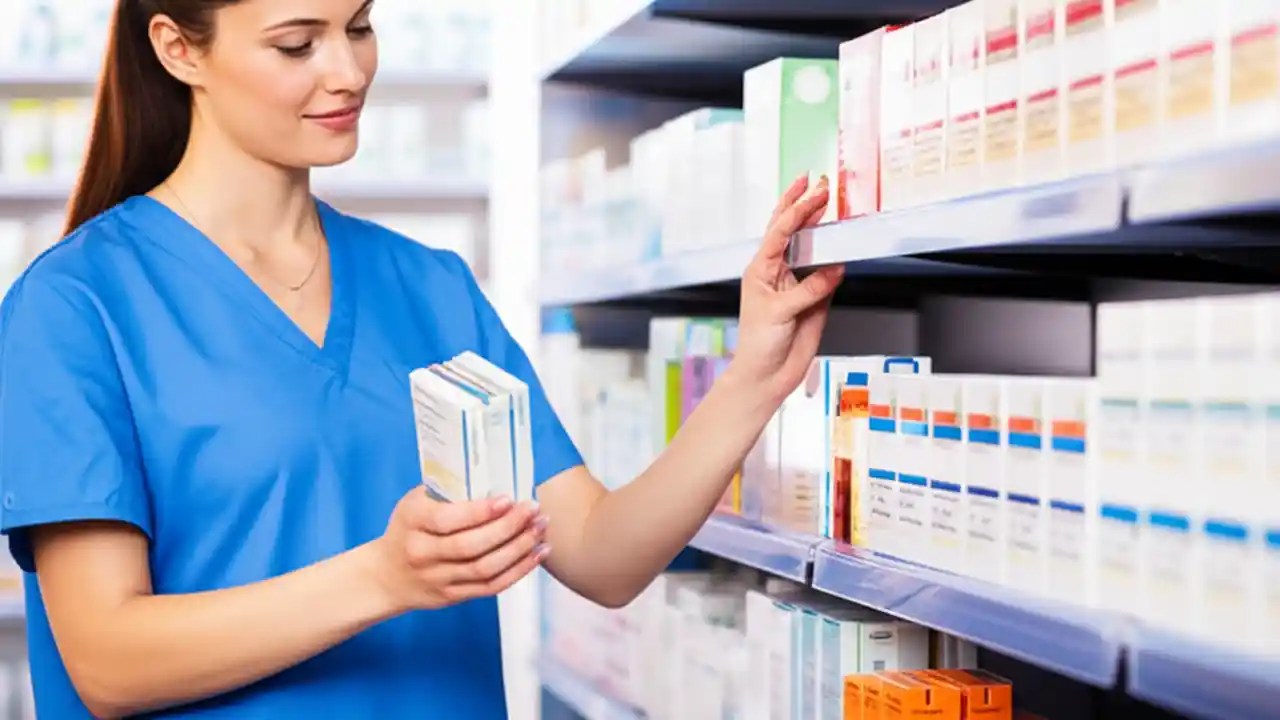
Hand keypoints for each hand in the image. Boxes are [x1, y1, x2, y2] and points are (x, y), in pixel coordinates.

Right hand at [369, 489, 548, 612]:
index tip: (508, 499)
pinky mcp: (453, 596)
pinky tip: (537, 553)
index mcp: (412, 522)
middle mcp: (423, 553)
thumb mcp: (415, 503)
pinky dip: (518, 570)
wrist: (387, 576)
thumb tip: (495, 476)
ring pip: (485, 568)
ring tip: (540, 529)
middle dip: (509, 528)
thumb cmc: (408, 529)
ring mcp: (438, 578)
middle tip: (533, 510)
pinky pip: (491, 586)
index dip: (481, 512)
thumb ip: (447, 492)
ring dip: (519, 549)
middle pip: (471, 546)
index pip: (448, 520)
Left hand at [733, 174, 844, 403]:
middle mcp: (778, 271)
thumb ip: (808, 290)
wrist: (767, 374)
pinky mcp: (815, 298)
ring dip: (820, 226)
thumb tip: (834, 270)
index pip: (779, 231)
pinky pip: (828, 273)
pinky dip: (836, 259)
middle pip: (790, 230)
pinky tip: (843, 248)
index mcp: (760, 269)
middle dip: (803, 205)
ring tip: (830, 204)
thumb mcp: (779, 312)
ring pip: (811, 247)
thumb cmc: (758, 343)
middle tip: (819, 183)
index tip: (812, 191)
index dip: (796, 208)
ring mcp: (797, 283)